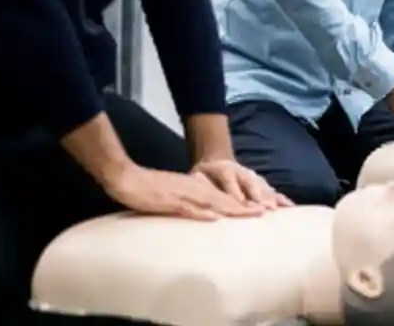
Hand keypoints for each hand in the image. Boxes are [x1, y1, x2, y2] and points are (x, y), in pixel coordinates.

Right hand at [101, 163, 263, 220]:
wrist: (126, 177)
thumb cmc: (149, 189)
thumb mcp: (175, 195)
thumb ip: (191, 203)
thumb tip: (207, 214)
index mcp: (196, 188)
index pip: (224, 198)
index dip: (243, 205)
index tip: (261, 212)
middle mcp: (194, 189)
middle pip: (225, 199)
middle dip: (246, 207)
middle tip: (267, 213)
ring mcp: (183, 194)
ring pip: (213, 202)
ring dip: (233, 209)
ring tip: (252, 214)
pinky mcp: (169, 200)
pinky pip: (188, 207)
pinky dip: (202, 212)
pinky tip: (215, 217)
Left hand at [192, 158, 292, 209]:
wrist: (216, 161)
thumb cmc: (205, 175)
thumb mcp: (198, 176)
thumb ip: (201, 184)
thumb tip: (203, 195)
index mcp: (224, 170)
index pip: (231, 183)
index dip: (236, 193)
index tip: (242, 204)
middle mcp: (242, 173)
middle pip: (252, 185)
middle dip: (258, 197)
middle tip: (266, 208)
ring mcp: (254, 178)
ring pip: (263, 187)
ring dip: (271, 198)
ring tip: (278, 208)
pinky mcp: (261, 184)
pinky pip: (272, 191)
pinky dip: (281, 198)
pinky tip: (289, 206)